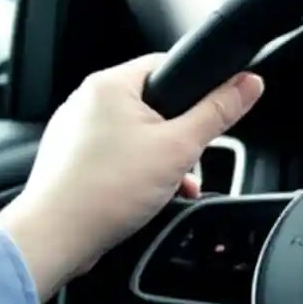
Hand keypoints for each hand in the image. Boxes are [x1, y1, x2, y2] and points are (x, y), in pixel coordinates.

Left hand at [0, 54, 263, 301]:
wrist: (54, 239)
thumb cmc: (104, 191)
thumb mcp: (179, 147)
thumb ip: (218, 111)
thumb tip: (248, 84)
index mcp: (110, 84)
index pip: (167, 64)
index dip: (197, 87)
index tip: (213, 111)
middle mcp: (87, 102)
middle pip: (155, 104)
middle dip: (180, 135)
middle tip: (186, 159)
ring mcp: (75, 132)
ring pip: (138, 133)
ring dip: (162, 158)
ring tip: (166, 184)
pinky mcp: (71, 160)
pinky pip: (117, 156)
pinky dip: (137, 172)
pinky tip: (147, 196)